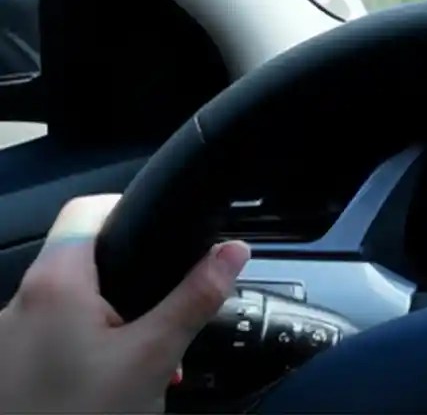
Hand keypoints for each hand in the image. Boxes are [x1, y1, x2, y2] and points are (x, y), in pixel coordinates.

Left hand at [0, 194, 250, 412]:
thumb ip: (195, 298)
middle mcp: (18, 302)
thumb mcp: (154, 356)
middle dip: (133, 286)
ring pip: (69, 305)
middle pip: (83, 261)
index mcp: (54, 284)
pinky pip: (50, 340)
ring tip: (143, 367)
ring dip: (111, 324)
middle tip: (164, 325)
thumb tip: (232, 252)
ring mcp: (5, 339)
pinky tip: (110, 388)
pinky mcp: (6, 370)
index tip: (163, 237)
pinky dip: (84, 351)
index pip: (88, 209)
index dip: (130, 213)